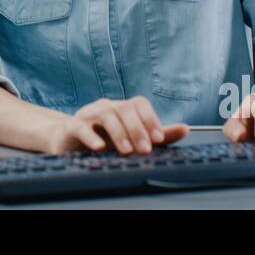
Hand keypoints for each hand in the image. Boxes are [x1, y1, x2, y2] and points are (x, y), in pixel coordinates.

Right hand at [45, 96, 188, 154]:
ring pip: (105, 114)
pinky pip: (81, 127)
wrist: (68, 142)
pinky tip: (100, 147)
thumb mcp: (132, 138)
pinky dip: (91, 136)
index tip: (158, 139)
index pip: (139, 103)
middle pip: (124, 108)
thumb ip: (158, 134)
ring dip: (119, 133)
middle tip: (145, 151)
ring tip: (126, 151)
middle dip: (137, 130)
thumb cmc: (105, 139)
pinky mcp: (72, 126)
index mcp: (122, 108)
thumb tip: (185, 129)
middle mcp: (106, 106)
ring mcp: (88, 114)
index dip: (150, 119)